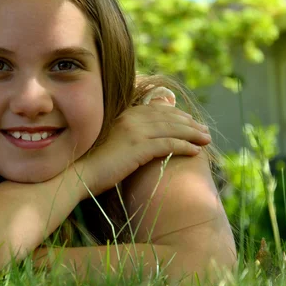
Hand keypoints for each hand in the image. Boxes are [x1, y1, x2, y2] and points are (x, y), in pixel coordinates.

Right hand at [76, 103, 209, 196]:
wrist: (80, 174)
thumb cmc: (94, 164)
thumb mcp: (112, 142)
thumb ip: (129, 135)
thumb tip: (146, 139)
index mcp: (124, 115)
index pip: (157, 110)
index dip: (176, 114)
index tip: (190, 120)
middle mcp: (130, 119)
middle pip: (167, 118)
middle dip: (189, 123)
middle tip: (204, 130)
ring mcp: (134, 131)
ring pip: (171, 129)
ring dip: (192, 134)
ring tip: (206, 140)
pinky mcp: (137, 147)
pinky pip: (168, 144)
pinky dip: (184, 146)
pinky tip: (195, 151)